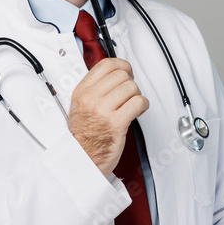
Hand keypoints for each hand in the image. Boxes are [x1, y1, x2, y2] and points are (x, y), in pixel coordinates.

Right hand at [67, 57, 148, 176]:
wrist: (82, 159)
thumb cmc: (83, 136)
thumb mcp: (80, 106)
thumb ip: (94, 89)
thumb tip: (114, 74)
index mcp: (82, 92)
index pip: (106, 65)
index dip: (122, 66)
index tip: (127, 72)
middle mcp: (90, 99)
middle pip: (121, 75)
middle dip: (130, 83)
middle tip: (130, 94)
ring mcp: (102, 110)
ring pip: (131, 87)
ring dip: (137, 95)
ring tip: (133, 104)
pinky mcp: (116, 123)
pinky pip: (138, 102)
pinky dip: (143, 105)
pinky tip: (138, 111)